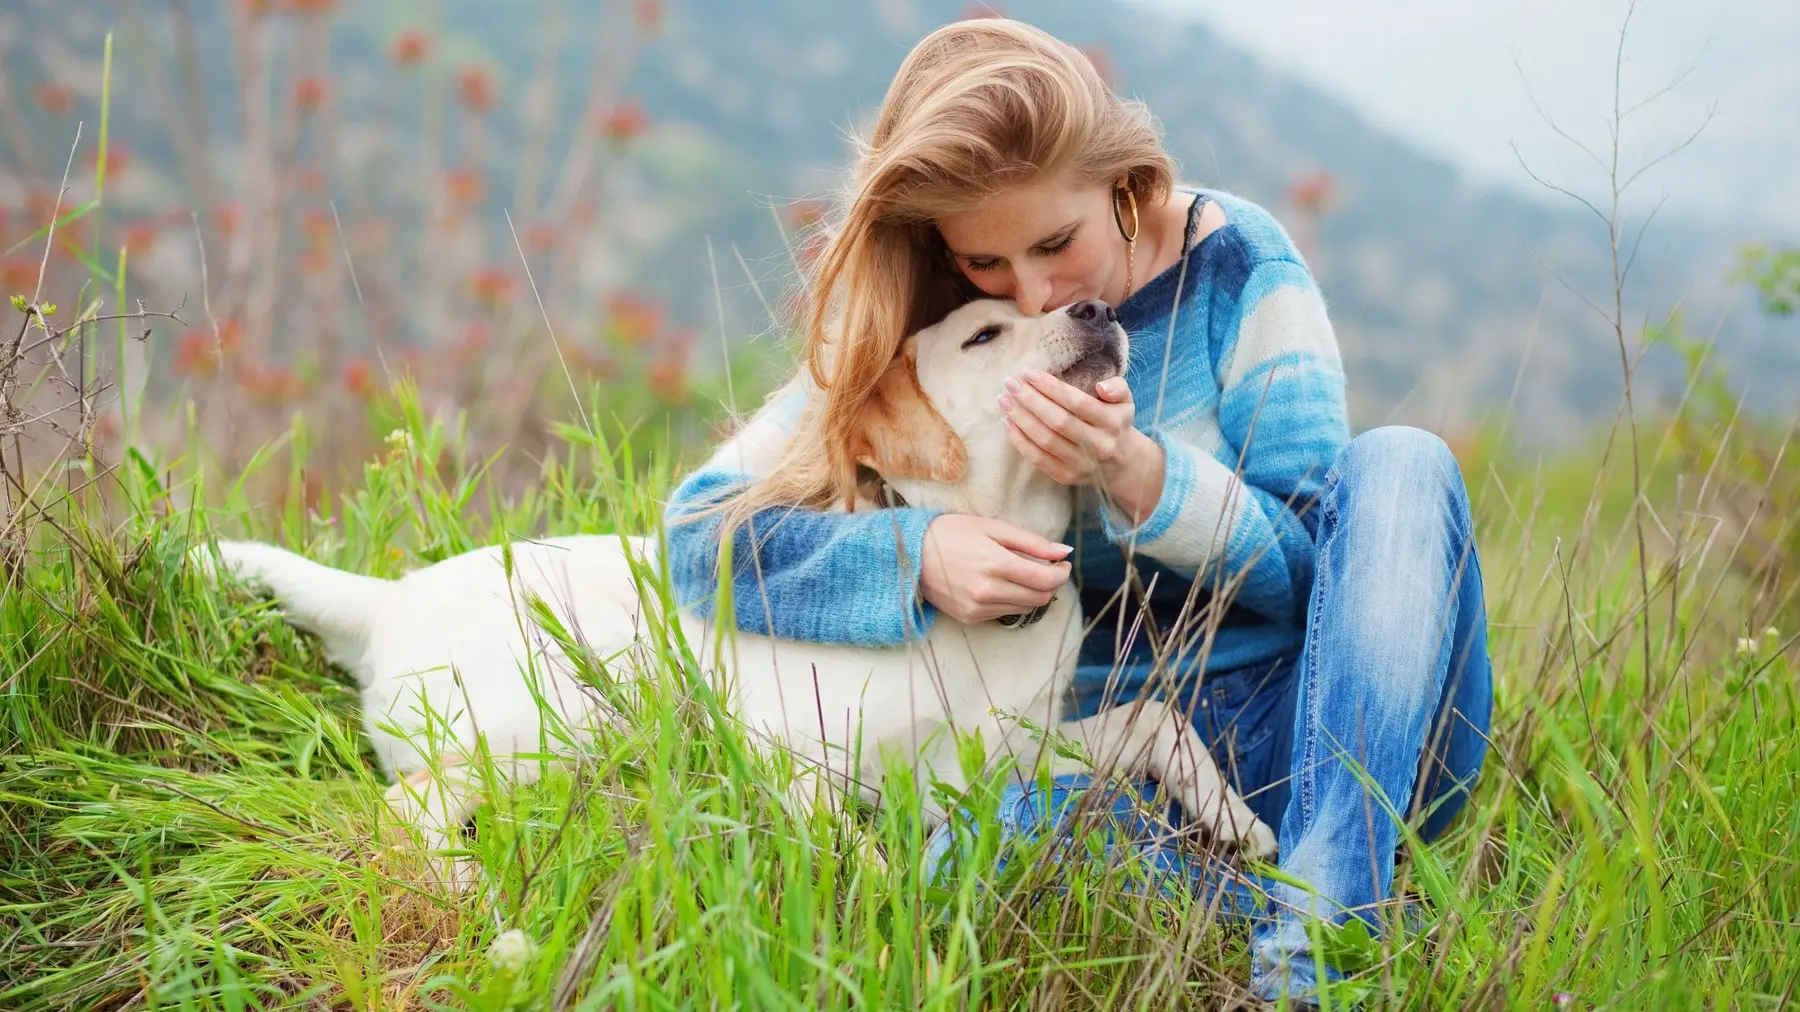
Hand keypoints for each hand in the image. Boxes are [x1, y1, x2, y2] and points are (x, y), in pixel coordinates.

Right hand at [919, 514, 1071, 624]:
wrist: (909, 554)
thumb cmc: (951, 533)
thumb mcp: (992, 527)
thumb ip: (1031, 542)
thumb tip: (1063, 551)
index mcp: (996, 564)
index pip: (1045, 580)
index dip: (1061, 573)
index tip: (1062, 564)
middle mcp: (988, 591)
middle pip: (1040, 597)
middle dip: (1050, 584)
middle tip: (1046, 568)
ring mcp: (978, 608)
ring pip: (1024, 608)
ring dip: (1031, 593)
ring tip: (1021, 575)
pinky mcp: (969, 618)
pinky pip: (1004, 613)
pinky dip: (1010, 600)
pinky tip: (999, 584)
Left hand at [999, 370, 1165, 523]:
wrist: (1122, 464)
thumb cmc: (1116, 423)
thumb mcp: (1125, 402)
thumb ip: (1117, 388)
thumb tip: (1100, 386)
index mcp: (1113, 423)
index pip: (1077, 403)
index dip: (1051, 388)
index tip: (1029, 373)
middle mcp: (1098, 446)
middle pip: (1058, 422)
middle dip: (1031, 400)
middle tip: (1010, 383)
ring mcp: (1081, 464)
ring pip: (1045, 440)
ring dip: (1021, 419)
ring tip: (1004, 400)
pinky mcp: (1066, 476)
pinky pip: (1038, 459)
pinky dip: (1019, 441)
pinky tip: (1007, 423)